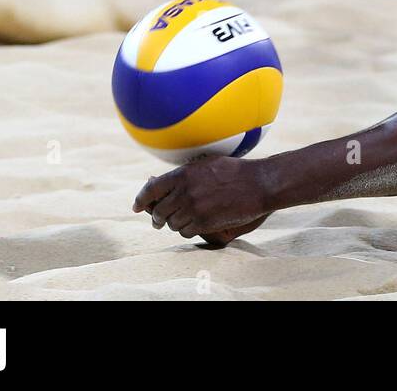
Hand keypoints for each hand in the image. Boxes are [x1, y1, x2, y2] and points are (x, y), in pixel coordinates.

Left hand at [133, 156, 272, 240]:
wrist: (259, 184)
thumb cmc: (235, 172)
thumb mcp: (205, 165)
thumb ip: (182, 175)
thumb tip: (156, 181)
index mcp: (183, 174)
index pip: (151, 190)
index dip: (141, 200)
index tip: (137, 207)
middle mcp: (184, 191)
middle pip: (158, 211)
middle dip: (156, 217)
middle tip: (159, 221)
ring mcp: (194, 208)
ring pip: (171, 223)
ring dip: (174, 224)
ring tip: (184, 220)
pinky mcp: (204, 222)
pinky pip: (185, 232)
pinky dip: (187, 231)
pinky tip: (195, 225)